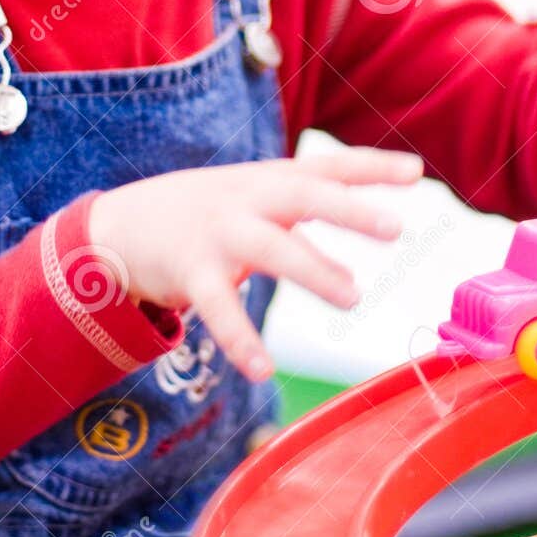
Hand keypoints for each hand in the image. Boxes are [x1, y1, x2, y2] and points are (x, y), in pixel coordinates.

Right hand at [88, 146, 423, 380]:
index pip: (327, 166)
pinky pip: (220, 309)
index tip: (416, 172)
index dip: (371, 167)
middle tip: (395, 229)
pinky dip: (241, 339)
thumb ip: (303, 218)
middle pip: (305, 196)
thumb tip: (361, 255)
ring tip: (352, 297)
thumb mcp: (254, 202)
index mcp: (270, 180)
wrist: (120, 225)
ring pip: (272, 249)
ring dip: (314, 270)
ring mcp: (220, 234)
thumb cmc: (205, 215)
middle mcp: (249, 200)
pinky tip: (262, 369)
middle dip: (349, 209)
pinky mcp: (192, 272)